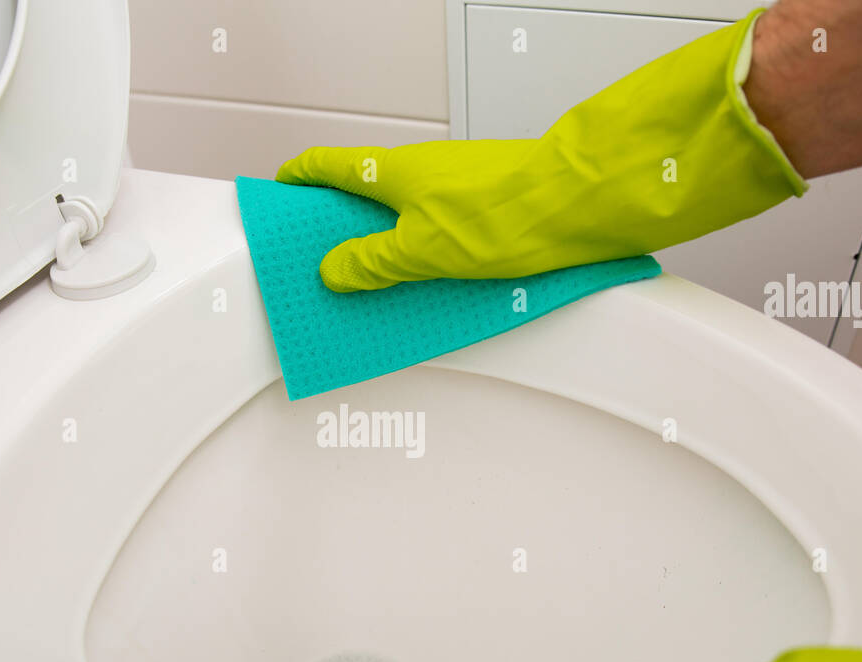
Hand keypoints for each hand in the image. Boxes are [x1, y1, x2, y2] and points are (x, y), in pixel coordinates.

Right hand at [276, 11, 803, 291]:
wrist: (582, 206)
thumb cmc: (508, 215)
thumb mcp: (421, 251)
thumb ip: (373, 262)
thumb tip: (334, 270)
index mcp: (393, 174)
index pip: (328, 168)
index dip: (298, 181)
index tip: (279, 196)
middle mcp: (421, 175)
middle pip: (363, 198)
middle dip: (337, 230)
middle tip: (317, 266)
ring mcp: (452, 191)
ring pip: (400, 220)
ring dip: (379, 250)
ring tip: (366, 291)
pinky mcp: (482, 213)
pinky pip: (432, 235)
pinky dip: (415, 258)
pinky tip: (420, 289)